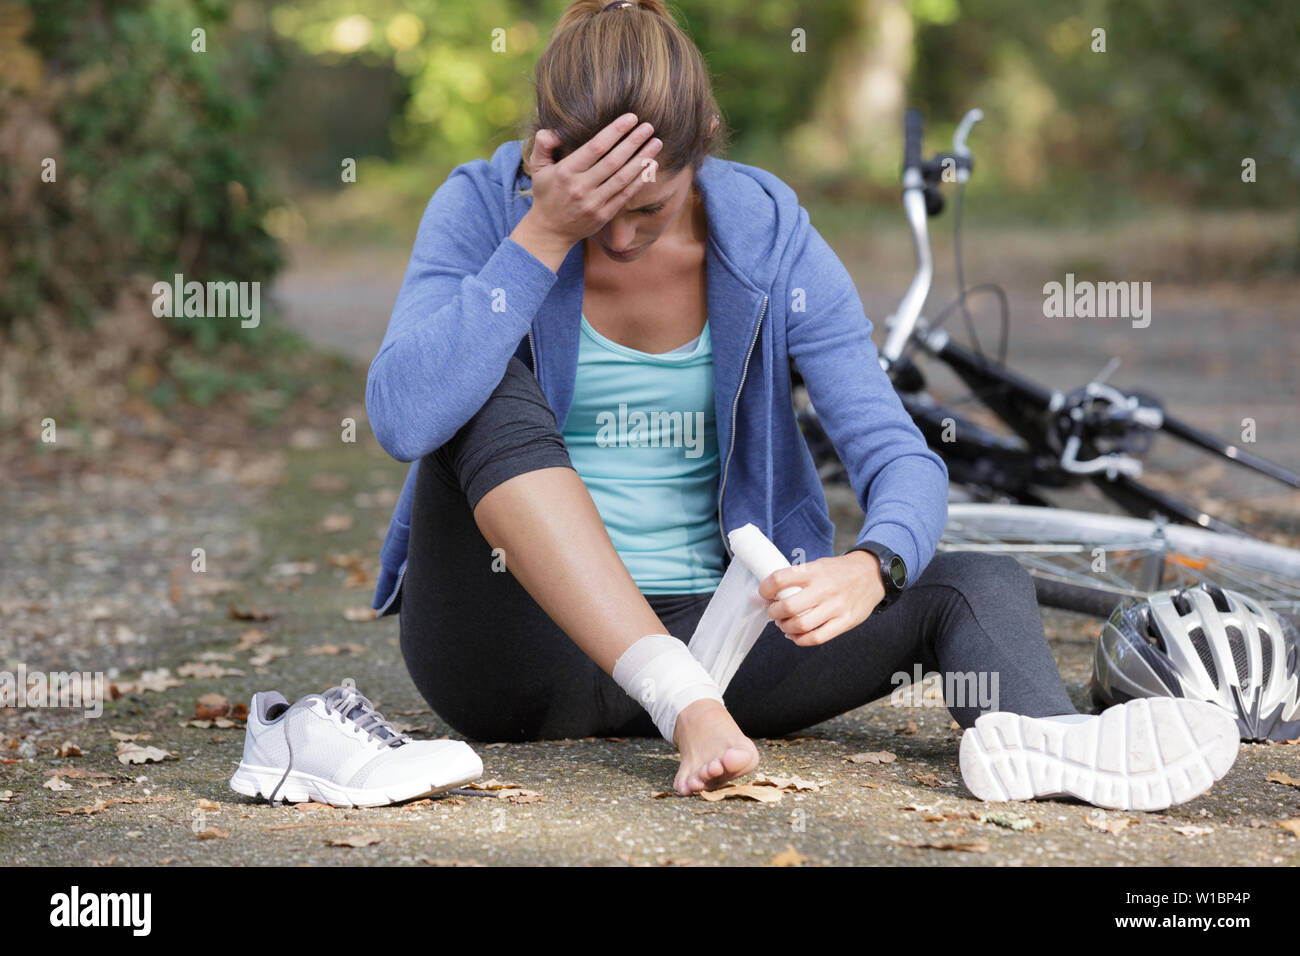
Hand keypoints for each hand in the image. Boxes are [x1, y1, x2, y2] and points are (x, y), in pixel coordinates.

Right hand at [511, 114, 662, 270]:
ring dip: (642, 159)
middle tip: (649, 127)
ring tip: (656, 143)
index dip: (616, 131)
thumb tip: (555, 130)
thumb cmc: (546, 193)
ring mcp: (594, 203)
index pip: (595, 147)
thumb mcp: (538, 167)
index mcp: (566, 171)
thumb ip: (543, 144)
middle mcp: (581, 187)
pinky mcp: (604, 215)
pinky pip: (625, 195)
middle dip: (634, 142)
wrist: (550, 231)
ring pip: (623, 178)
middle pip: (613, 161)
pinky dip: (640, 180)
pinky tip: (651, 166)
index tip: (631, 118)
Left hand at [757, 552, 885, 646]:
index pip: (780, 579)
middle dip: (774, 612)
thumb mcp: (819, 565)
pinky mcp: (845, 622)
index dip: (765, 589)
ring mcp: (837, 607)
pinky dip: (800, 640)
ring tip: (783, 624)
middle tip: (773, 611)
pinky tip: (794, 635)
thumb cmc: (839, 571)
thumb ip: (797, 577)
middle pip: (788, 607)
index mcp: (815, 571)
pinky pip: (817, 638)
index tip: (763, 593)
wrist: (873, 574)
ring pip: (801, 626)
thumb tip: (767, 593)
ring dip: (785, 627)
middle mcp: (825, 589)